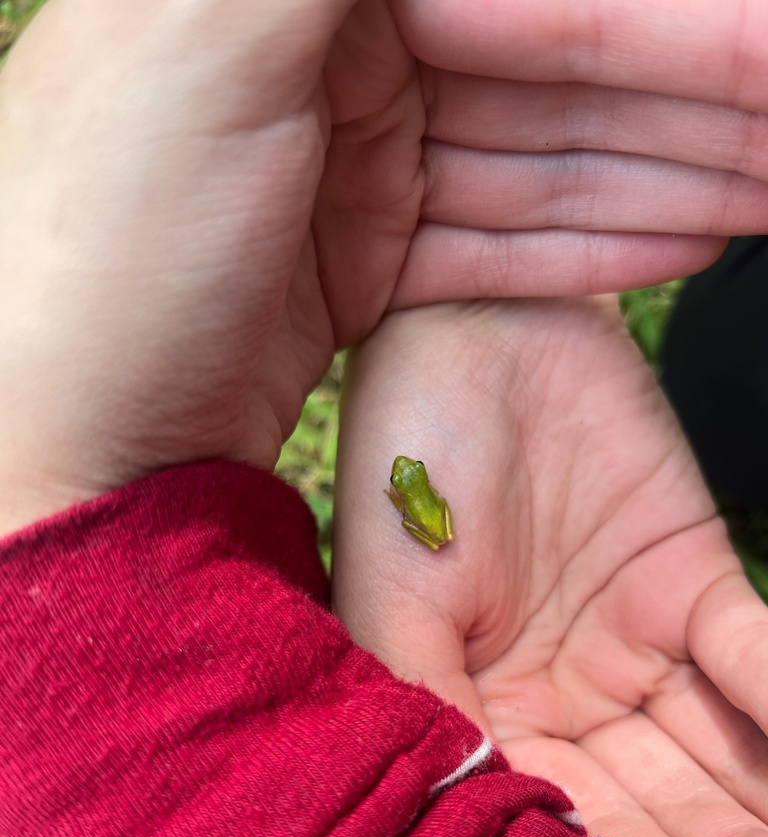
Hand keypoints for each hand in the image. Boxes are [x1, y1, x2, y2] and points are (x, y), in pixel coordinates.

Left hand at [4, 0, 767, 534]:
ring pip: (545, 156)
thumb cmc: (92, 255)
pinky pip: (505, 238)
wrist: (52, 447)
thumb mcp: (199, 28)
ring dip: (673, 170)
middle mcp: (323, 61)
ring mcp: (344, 170)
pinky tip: (692, 232)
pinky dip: (597, 237)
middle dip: (696, 95)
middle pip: (554, 66)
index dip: (668, 23)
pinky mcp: (357, 264)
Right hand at [333, 297, 767, 836]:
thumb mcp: (396, 603)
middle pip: (657, 808)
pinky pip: (751, 654)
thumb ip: (439, 716)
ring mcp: (634, 647)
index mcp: (484, 718)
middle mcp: (564, 701)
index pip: (560, 825)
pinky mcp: (692, 581)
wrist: (474, 330)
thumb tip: (495, 833)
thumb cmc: (407, 462)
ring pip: (719, 755)